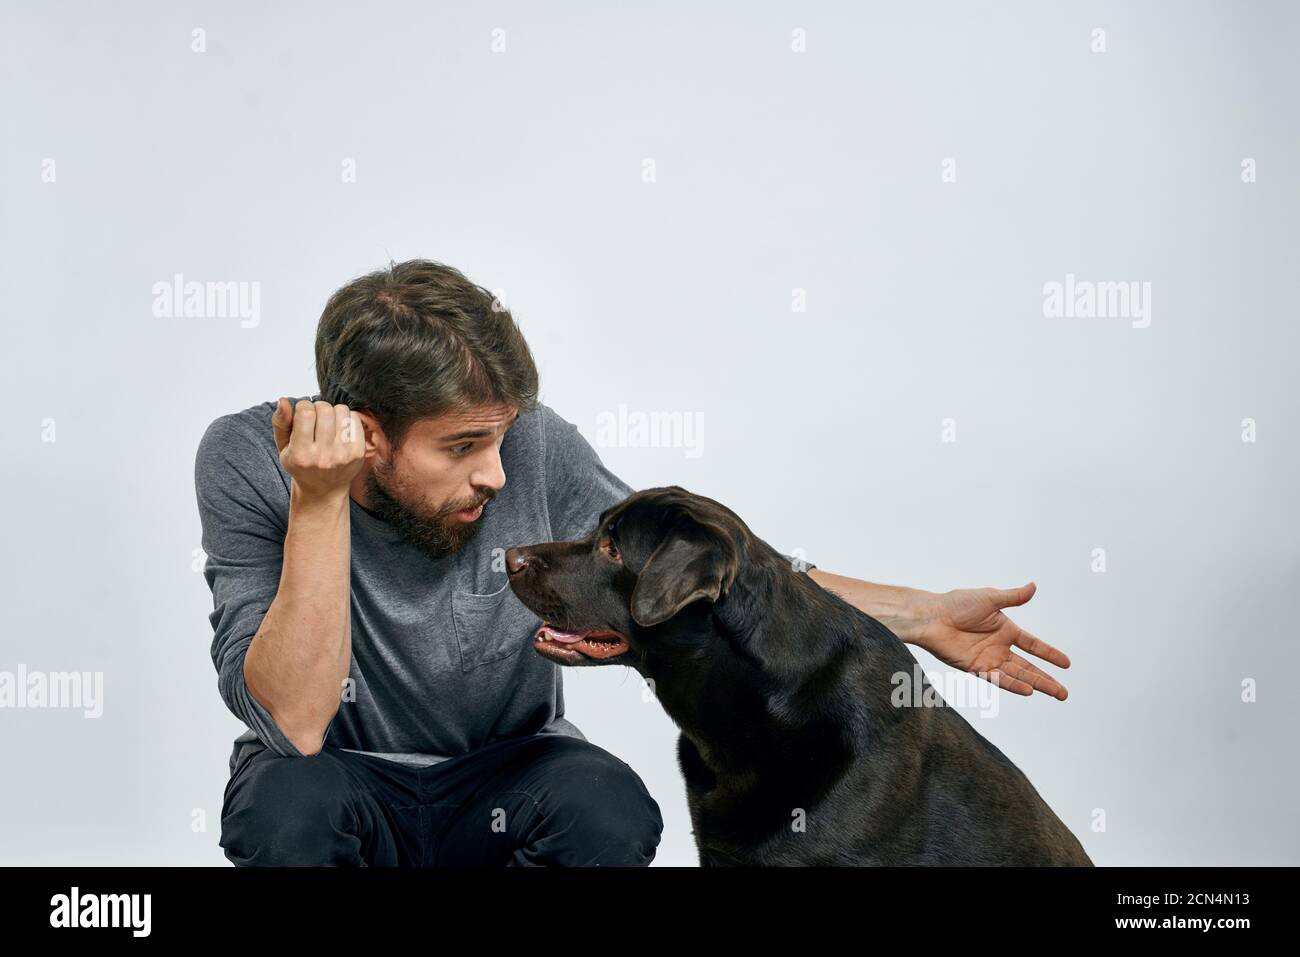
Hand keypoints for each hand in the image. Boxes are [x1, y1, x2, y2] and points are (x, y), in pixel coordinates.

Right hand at [272, 397, 366, 500]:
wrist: (324, 489)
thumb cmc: (301, 464)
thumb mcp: (283, 447)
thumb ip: (280, 423)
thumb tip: (282, 401)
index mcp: (301, 455)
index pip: (306, 413)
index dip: (303, 406)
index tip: (302, 414)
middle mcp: (323, 456)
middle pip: (325, 410)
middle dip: (318, 407)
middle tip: (316, 417)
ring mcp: (343, 455)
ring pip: (341, 411)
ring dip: (333, 411)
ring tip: (327, 423)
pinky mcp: (358, 453)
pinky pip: (355, 419)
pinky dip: (346, 418)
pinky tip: (339, 429)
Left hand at [912, 583, 1070, 698]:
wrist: (932, 617)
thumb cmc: (956, 604)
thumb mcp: (990, 598)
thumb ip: (1013, 597)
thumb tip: (1034, 586)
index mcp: (1005, 630)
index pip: (1033, 645)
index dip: (1050, 654)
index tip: (1067, 664)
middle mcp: (999, 647)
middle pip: (1029, 666)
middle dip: (1047, 679)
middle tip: (1064, 693)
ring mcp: (988, 659)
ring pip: (1018, 675)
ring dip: (1036, 684)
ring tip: (1055, 693)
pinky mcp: (975, 668)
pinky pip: (998, 679)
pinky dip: (1013, 685)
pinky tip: (1028, 690)